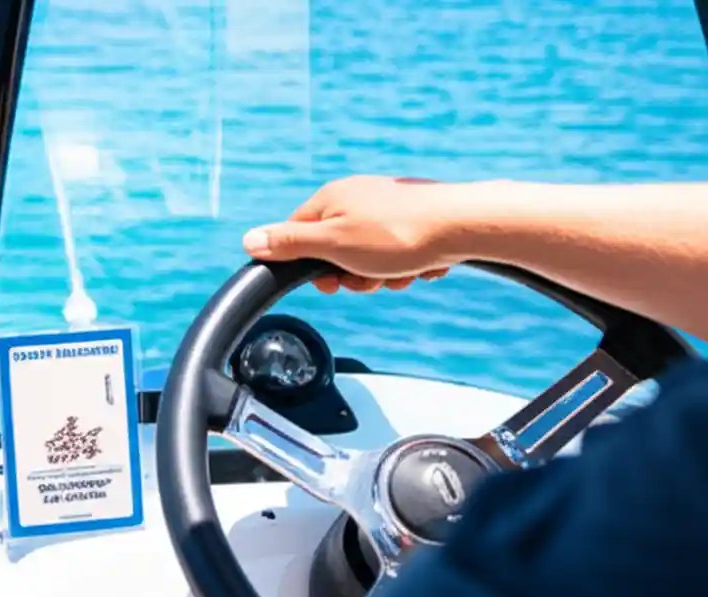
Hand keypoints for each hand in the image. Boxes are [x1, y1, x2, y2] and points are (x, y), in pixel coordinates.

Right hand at [242, 175, 460, 292]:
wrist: (465, 224)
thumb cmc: (397, 235)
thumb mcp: (332, 244)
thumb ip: (289, 243)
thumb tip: (249, 240)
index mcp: (331, 198)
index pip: (297, 233)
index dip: (308, 265)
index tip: (330, 283)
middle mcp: (356, 195)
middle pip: (334, 248)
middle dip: (352, 273)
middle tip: (372, 279)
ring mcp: (386, 205)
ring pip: (368, 254)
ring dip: (382, 274)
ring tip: (403, 273)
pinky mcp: (413, 218)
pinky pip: (397, 250)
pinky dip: (406, 265)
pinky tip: (422, 266)